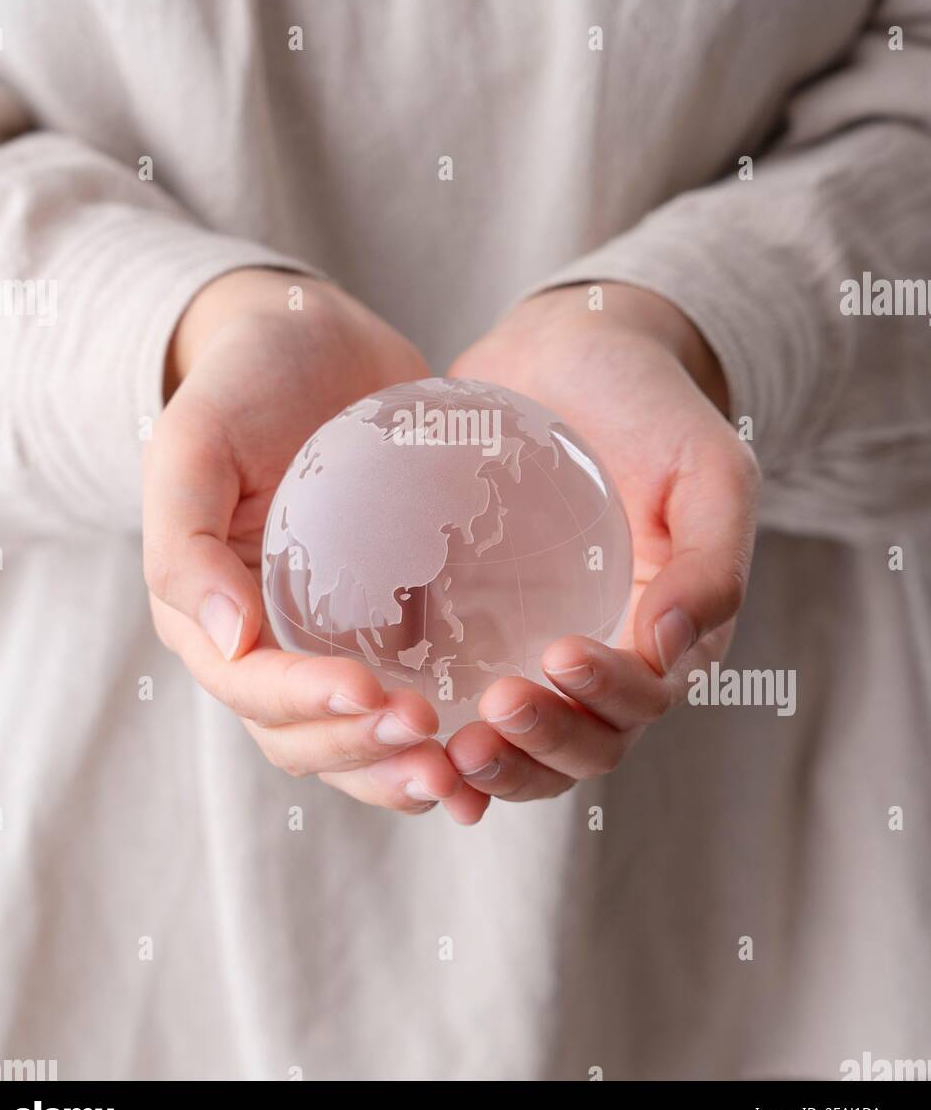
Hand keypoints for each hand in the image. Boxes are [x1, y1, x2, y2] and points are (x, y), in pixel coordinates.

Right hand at [143, 267, 488, 823]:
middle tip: (435, 745)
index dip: (307, 706)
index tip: (376, 696)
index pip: (250, 688)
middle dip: (364, 754)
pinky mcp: (387, 616)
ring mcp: (327, 633)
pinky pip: (410, 691)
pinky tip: (492, 741)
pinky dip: (442, 730)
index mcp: (204, 610)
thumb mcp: (193, 441)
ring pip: (356, 736)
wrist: (311, 336)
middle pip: (303, 735)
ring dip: (401, 768)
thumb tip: (226, 642)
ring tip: (464, 772)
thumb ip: (185, 542)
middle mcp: (264, 638)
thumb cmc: (243, 380)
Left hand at [443, 283, 759, 802]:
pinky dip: (436, 725)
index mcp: (668, 633)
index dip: (605, 700)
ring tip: (442, 745)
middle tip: (492, 713)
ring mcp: (535, 642)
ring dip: (491, 760)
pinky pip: (455, 689)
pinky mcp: (475, 623)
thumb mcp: (711, 469)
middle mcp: (605, 655)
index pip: (641, 702)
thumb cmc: (648, 404)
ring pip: (519, 741)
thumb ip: (712, 562)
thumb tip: (667, 651)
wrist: (569, 349)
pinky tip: (396, 719)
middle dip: (540, 747)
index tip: (560, 655)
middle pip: (581, 746)